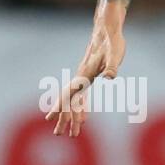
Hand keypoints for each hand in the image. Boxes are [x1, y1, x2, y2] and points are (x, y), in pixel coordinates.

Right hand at [45, 11, 125, 136]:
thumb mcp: (115, 55)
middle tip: (59, 134)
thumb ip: (112, 67)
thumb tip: (109, 77)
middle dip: (63, 118)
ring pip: (74, 100)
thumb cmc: (112, 42)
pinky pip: (82, 96)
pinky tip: (84, 117)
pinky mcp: (90, 76)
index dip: (59, 105)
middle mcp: (81, 77)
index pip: (69, 93)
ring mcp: (84, 77)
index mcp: (84, 75)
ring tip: (73, 132)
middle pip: (68, 101)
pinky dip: (81, 107)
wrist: (107, 30)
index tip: (50, 117)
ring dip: (72, 116)